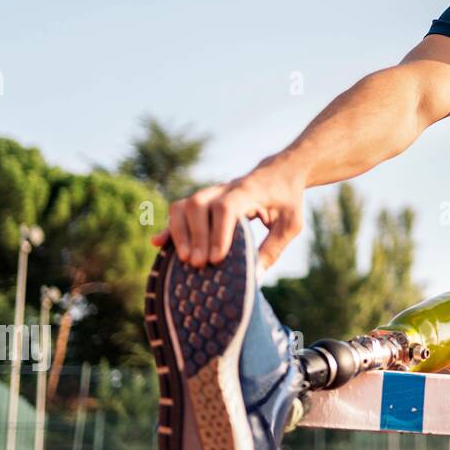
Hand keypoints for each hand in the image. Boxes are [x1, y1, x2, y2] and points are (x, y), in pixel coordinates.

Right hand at [150, 162, 305, 270]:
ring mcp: (211, 192)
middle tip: (200, 264)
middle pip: (199, 205)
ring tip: (185, 259)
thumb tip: (254, 278)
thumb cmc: (288, 199)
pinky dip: (170, 227)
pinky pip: (179, 210)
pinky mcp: (203, 200)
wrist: (281, 171)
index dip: (219, 232)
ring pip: (184, 205)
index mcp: (249, 191)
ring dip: (180, 232)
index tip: (217, 258)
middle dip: (197, 236)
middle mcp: (225, 188)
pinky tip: (158, 243)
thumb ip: (273, 248)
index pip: (227, 208)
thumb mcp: (291, 224)